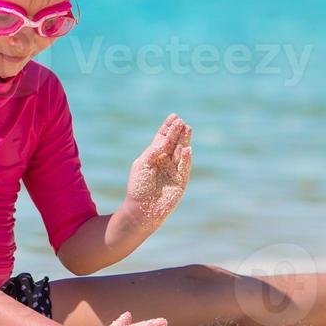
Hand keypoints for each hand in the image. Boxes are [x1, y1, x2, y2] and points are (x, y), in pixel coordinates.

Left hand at [120, 113, 191, 232]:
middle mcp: (165, 161)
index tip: (173, 116)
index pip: (163, 138)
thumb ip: (154, 151)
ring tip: (188, 129)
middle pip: (174, 143)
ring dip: (185, 141)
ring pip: (181, 153)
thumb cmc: (138, 186)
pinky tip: (187, 149)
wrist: (142, 209)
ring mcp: (174, 171)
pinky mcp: (180, 182)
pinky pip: (184, 168)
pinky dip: (186, 159)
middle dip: (178, 132)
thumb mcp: (142, 164)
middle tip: (182, 121)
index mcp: (154, 156)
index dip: (168, 127)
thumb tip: (165, 141)